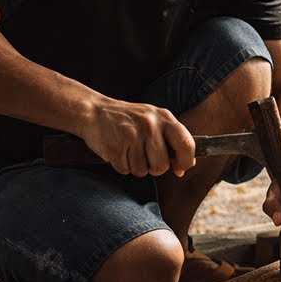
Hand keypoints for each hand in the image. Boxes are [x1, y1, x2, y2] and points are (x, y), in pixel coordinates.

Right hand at [79, 100, 194, 176]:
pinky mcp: (115, 146)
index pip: (186, 144)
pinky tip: (118, 151)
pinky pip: (125, 170)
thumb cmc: (128, 119)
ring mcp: (132, 135)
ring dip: (136, 167)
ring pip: (142, 170)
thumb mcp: (155, 121)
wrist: (94, 111)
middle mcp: (150, 125)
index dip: (185, 161)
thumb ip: (172, 140)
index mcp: (164, 117)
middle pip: (162, 165)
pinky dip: (121, 165)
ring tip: (129, 150)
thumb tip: (186, 166)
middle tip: (145, 157)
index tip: (180, 167)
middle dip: (154, 168)